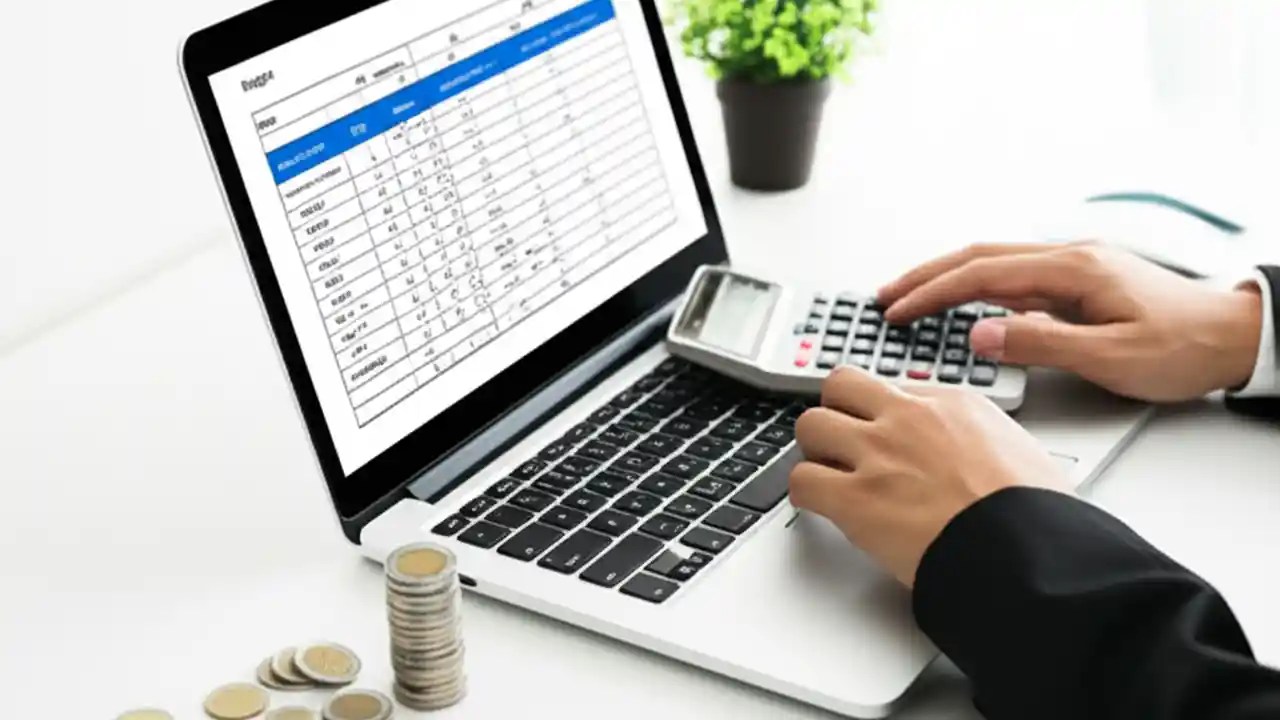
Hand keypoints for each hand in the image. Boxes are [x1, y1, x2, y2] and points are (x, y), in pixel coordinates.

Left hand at [789, 367, 1068, 586]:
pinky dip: (806, 494)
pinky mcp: (855, 499)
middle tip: (845, 443)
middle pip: (842, 384)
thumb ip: (982, 441)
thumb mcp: (1021, 450)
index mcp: (954, 404)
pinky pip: (801, 481)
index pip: (893, 388)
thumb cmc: (1035, 514)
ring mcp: (878, 454)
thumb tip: (974, 454)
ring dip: (816, 451)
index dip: (881, 413)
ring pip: (811, 425)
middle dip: (838, 413)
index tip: (880, 430)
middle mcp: (909, 419)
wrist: (1028, 552)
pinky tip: (823, 506)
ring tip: (832, 474)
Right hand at [877, 243, 1262, 401]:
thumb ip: (1041, 342)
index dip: (932, 292)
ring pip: (992, 263)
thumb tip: (981, 334)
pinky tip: (962, 305)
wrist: (1233, 337)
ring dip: (947, 278)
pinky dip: (975, 287)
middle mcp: (1069, 258)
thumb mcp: (1111, 356)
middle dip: (925, 276)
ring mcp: (1073, 267)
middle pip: (978, 257)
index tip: (898, 310)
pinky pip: (1012, 278)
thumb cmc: (1183, 347)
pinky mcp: (1078, 282)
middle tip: (885, 298)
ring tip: (911, 298)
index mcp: (1072, 269)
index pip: (982, 274)